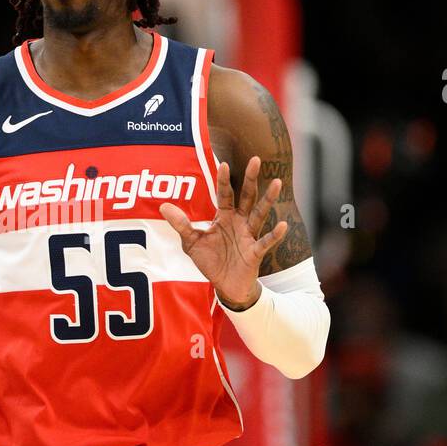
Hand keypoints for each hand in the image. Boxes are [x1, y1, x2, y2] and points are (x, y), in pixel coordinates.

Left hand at [158, 156, 287, 309]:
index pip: (224, 194)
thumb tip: (163, 207)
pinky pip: (265, 241)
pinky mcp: (255, 252)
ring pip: (260, 214)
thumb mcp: (192, 242)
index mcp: (224, 217)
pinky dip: (274, 234)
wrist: (225, 286)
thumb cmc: (211, 261)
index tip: (223, 163)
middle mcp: (239, 222)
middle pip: (246, 196)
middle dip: (250, 179)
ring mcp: (249, 236)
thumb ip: (181, 224)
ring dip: (268, 199)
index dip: (223, 180)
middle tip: (255, 159)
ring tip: (276, 182)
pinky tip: (282, 225)